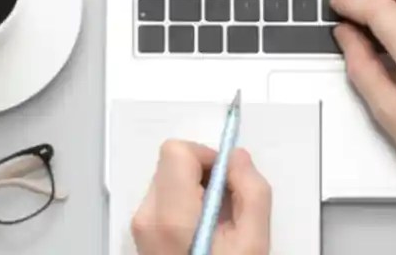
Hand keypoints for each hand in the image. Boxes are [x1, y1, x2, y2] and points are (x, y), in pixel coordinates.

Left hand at [131, 140, 270, 254]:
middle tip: (227, 205)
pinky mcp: (142, 235)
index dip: (206, 156)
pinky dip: (185, 204)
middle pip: (171, 164)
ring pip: (167, 180)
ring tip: (217, 224)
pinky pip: (163, 200)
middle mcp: (147, 218)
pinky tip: (203, 231)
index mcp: (171, 217)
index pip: (175, 151)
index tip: (227, 178)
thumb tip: (238, 159)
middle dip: (202, 174)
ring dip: (194, 190)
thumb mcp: (254, 244)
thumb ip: (251, 192)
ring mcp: (141, 228)